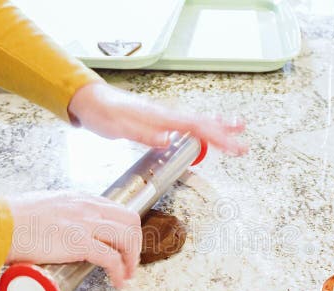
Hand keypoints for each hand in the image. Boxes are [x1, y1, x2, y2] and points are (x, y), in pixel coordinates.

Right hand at [6, 191, 140, 287]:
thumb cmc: (13, 219)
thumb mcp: (46, 207)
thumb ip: (59, 214)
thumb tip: (61, 229)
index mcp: (80, 199)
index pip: (117, 210)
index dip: (126, 231)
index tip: (124, 247)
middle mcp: (87, 207)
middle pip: (130, 221)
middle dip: (135, 245)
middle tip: (129, 264)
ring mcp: (84, 223)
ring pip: (127, 238)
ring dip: (131, 260)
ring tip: (126, 276)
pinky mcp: (78, 242)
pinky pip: (111, 258)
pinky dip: (119, 272)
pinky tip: (118, 282)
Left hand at [67, 82, 247, 155]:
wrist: (90, 100)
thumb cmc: (103, 113)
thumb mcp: (120, 127)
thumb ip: (144, 133)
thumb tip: (167, 140)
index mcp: (160, 116)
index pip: (195, 127)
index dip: (217, 137)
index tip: (233, 146)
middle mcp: (164, 114)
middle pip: (201, 123)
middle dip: (224, 133)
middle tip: (243, 144)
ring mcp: (162, 116)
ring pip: (195, 121)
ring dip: (216, 128)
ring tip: (236, 130)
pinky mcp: (157, 120)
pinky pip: (184, 123)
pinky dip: (199, 127)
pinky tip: (204, 130)